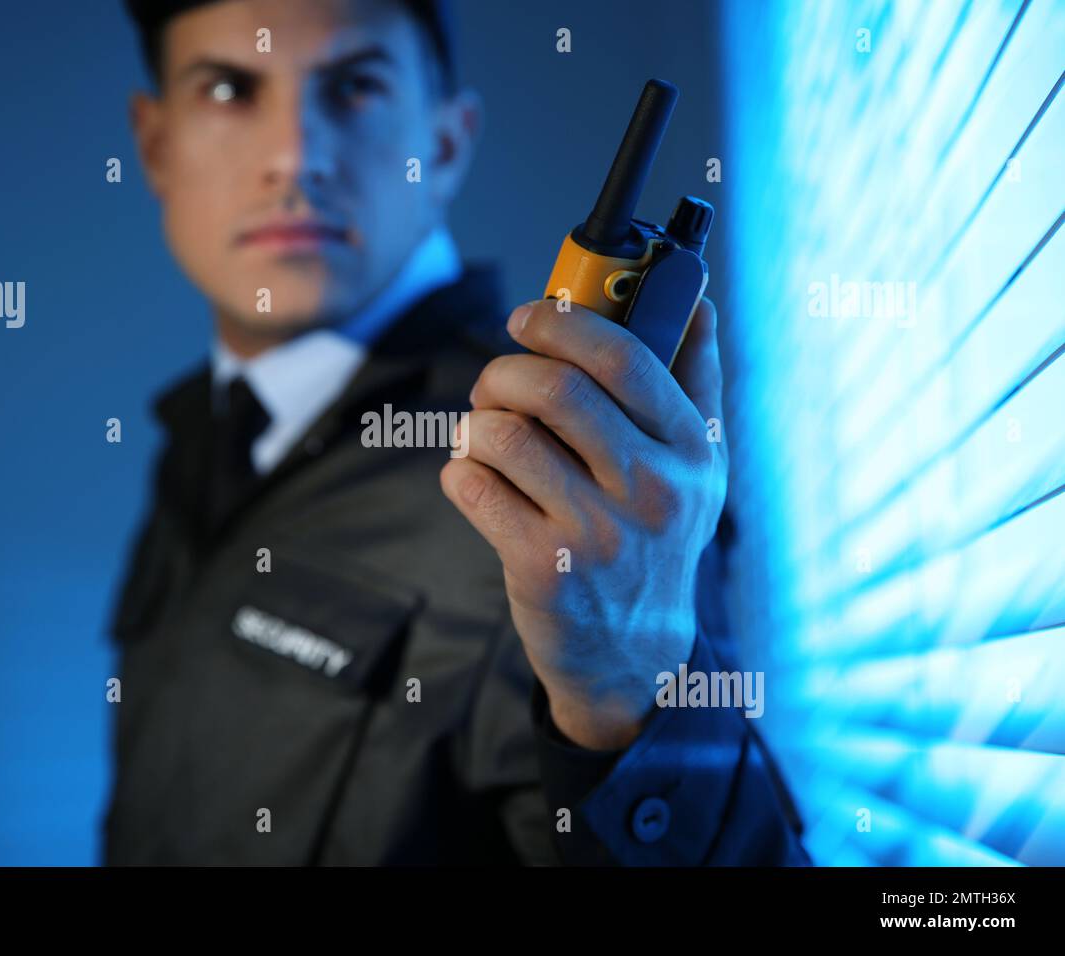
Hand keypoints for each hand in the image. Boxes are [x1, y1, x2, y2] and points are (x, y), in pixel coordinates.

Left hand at [440, 297, 727, 750]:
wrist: (634, 653)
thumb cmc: (656, 538)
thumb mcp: (698, 466)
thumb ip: (695, 379)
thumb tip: (696, 296)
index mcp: (690, 449)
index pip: (624, 357)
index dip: (562, 323)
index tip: (525, 319)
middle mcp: (651, 489)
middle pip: (554, 389)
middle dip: (504, 372)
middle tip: (493, 386)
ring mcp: (596, 533)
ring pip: (502, 435)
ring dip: (475, 424)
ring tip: (483, 438)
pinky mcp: (543, 568)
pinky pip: (471, 485)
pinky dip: (459, 470)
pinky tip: (477, 481)